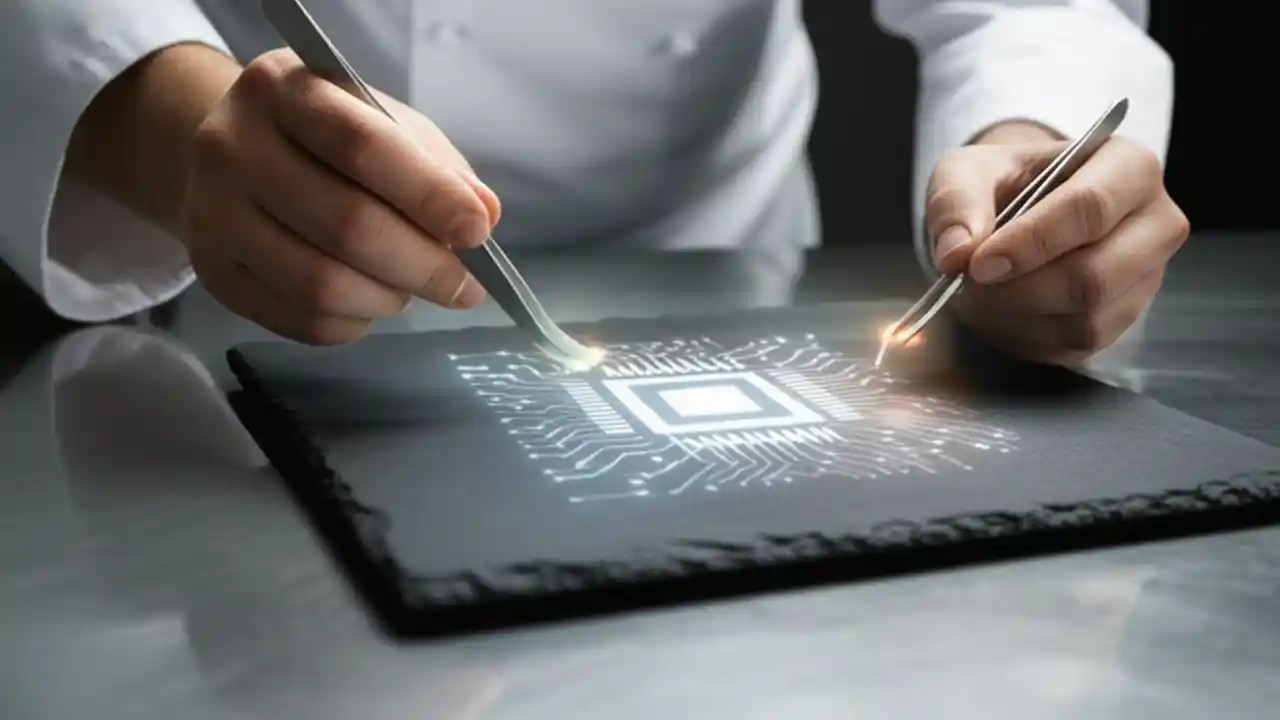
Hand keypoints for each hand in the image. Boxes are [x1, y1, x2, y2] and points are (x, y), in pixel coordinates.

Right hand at [182, 49, 500, 344]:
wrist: (235, 155)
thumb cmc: (327, 138)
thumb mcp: (386, 123)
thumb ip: (438, 165)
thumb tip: (483, 215)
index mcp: (283, 88)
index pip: (362, 146)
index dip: (428, 194)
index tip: (477, 230)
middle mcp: (232, 146)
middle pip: (346, 225)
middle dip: (423, 265)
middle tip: (464, 285)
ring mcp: (212, 214)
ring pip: (321, 285)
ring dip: (389, 297)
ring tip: (413, 288)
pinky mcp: (213, 273)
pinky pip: (301, 321)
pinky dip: (355, 322)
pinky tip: (371, 301)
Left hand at [925, 123, 1189, 365]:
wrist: (1015, 214)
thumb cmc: (1001, 185)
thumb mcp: (964, 172)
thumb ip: (956, 201)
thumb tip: (957, 254)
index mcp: (1129, 167)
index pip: (1090, 208)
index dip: (1031, 242)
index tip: (978, 263)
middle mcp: (1155, 223)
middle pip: (1094, 277)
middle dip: (1019, 289)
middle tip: (970, 283)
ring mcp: (1146, 278)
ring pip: (1086, 320)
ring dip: (1017, 316)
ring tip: (981, 292)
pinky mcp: (1124, 319)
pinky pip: (1076, 345)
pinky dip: (1025, 335)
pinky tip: (1001, 310)